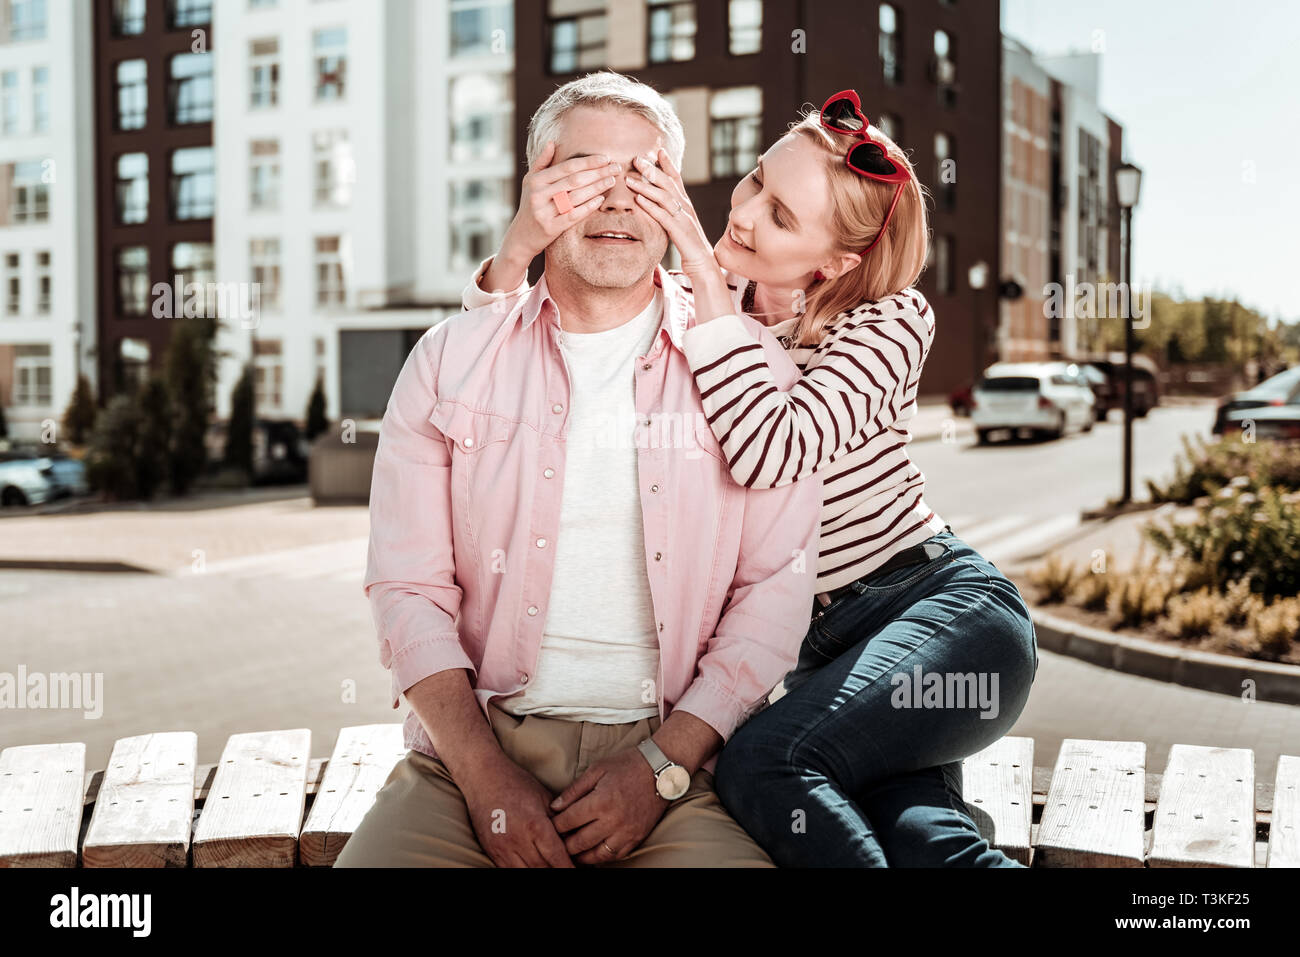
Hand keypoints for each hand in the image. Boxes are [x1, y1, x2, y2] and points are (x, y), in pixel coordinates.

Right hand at [459, 751, 574, 867]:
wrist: (483, 778)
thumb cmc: (517, 783)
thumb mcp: (544, 798)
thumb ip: (559, 821)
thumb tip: (574, 840)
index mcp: (535, 825)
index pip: (557, 857)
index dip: (568, 867)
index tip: (576, 870)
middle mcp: (518, 840)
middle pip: (542, 868)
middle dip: (557, 870)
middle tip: (567, 868)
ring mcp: (502, 848)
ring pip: (526, 873)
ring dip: (540, 872)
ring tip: (551, 867)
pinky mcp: (491, 852)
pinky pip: (509, 871)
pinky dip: (523, 872)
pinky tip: (533, 867)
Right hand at [491, 140, 621, 281]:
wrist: (521, 236)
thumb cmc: (529, 205)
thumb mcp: (530, 182)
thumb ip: (541, 162)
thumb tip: (552, 142)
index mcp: (536, 180)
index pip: (567, 167)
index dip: (588, 162)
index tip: (606, 158)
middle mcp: (539, 194)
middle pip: (574, 180)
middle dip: (598, 173)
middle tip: (616, 167)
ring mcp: (544, 212)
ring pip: (576, 196)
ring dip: (597, 187)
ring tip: (612, 180)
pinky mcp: (551, 227)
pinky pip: (573, 215)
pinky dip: (588, 206)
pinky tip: (601, 200)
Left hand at [548, 745, 670, 865]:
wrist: (660, 770)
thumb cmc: (627, 765)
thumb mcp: (597, 770)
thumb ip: (574, 790)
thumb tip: (554, 807)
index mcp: (600, 801)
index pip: (568, 821)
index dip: (555, 825)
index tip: (549, 826)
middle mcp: (612, 820)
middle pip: (578, 842)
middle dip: (563, 844)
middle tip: (556, 842)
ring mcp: (626, 832)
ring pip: (595, 854)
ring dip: (580, 855)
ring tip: (571, 853)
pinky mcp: (637, 837)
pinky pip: (615, 855)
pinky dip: (601, 857)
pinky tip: (592, 854)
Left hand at [626, 147, 732, 320]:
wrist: (705, 266)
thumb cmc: (690, 247)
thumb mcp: (678, 227)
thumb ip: (669, 214)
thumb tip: (655, 205)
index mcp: (685, 205)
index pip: (676, 179)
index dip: (667, 163)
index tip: (657, 149)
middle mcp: (686, 208)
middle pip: (668, 183)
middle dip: (653, 168)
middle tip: (637, 157)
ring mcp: (684, 219)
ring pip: (664, 197)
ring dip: (646, 185)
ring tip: (631, 176)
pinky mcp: (680, 232)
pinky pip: (663, 216)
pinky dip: (650, 206)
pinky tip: (638, 199)